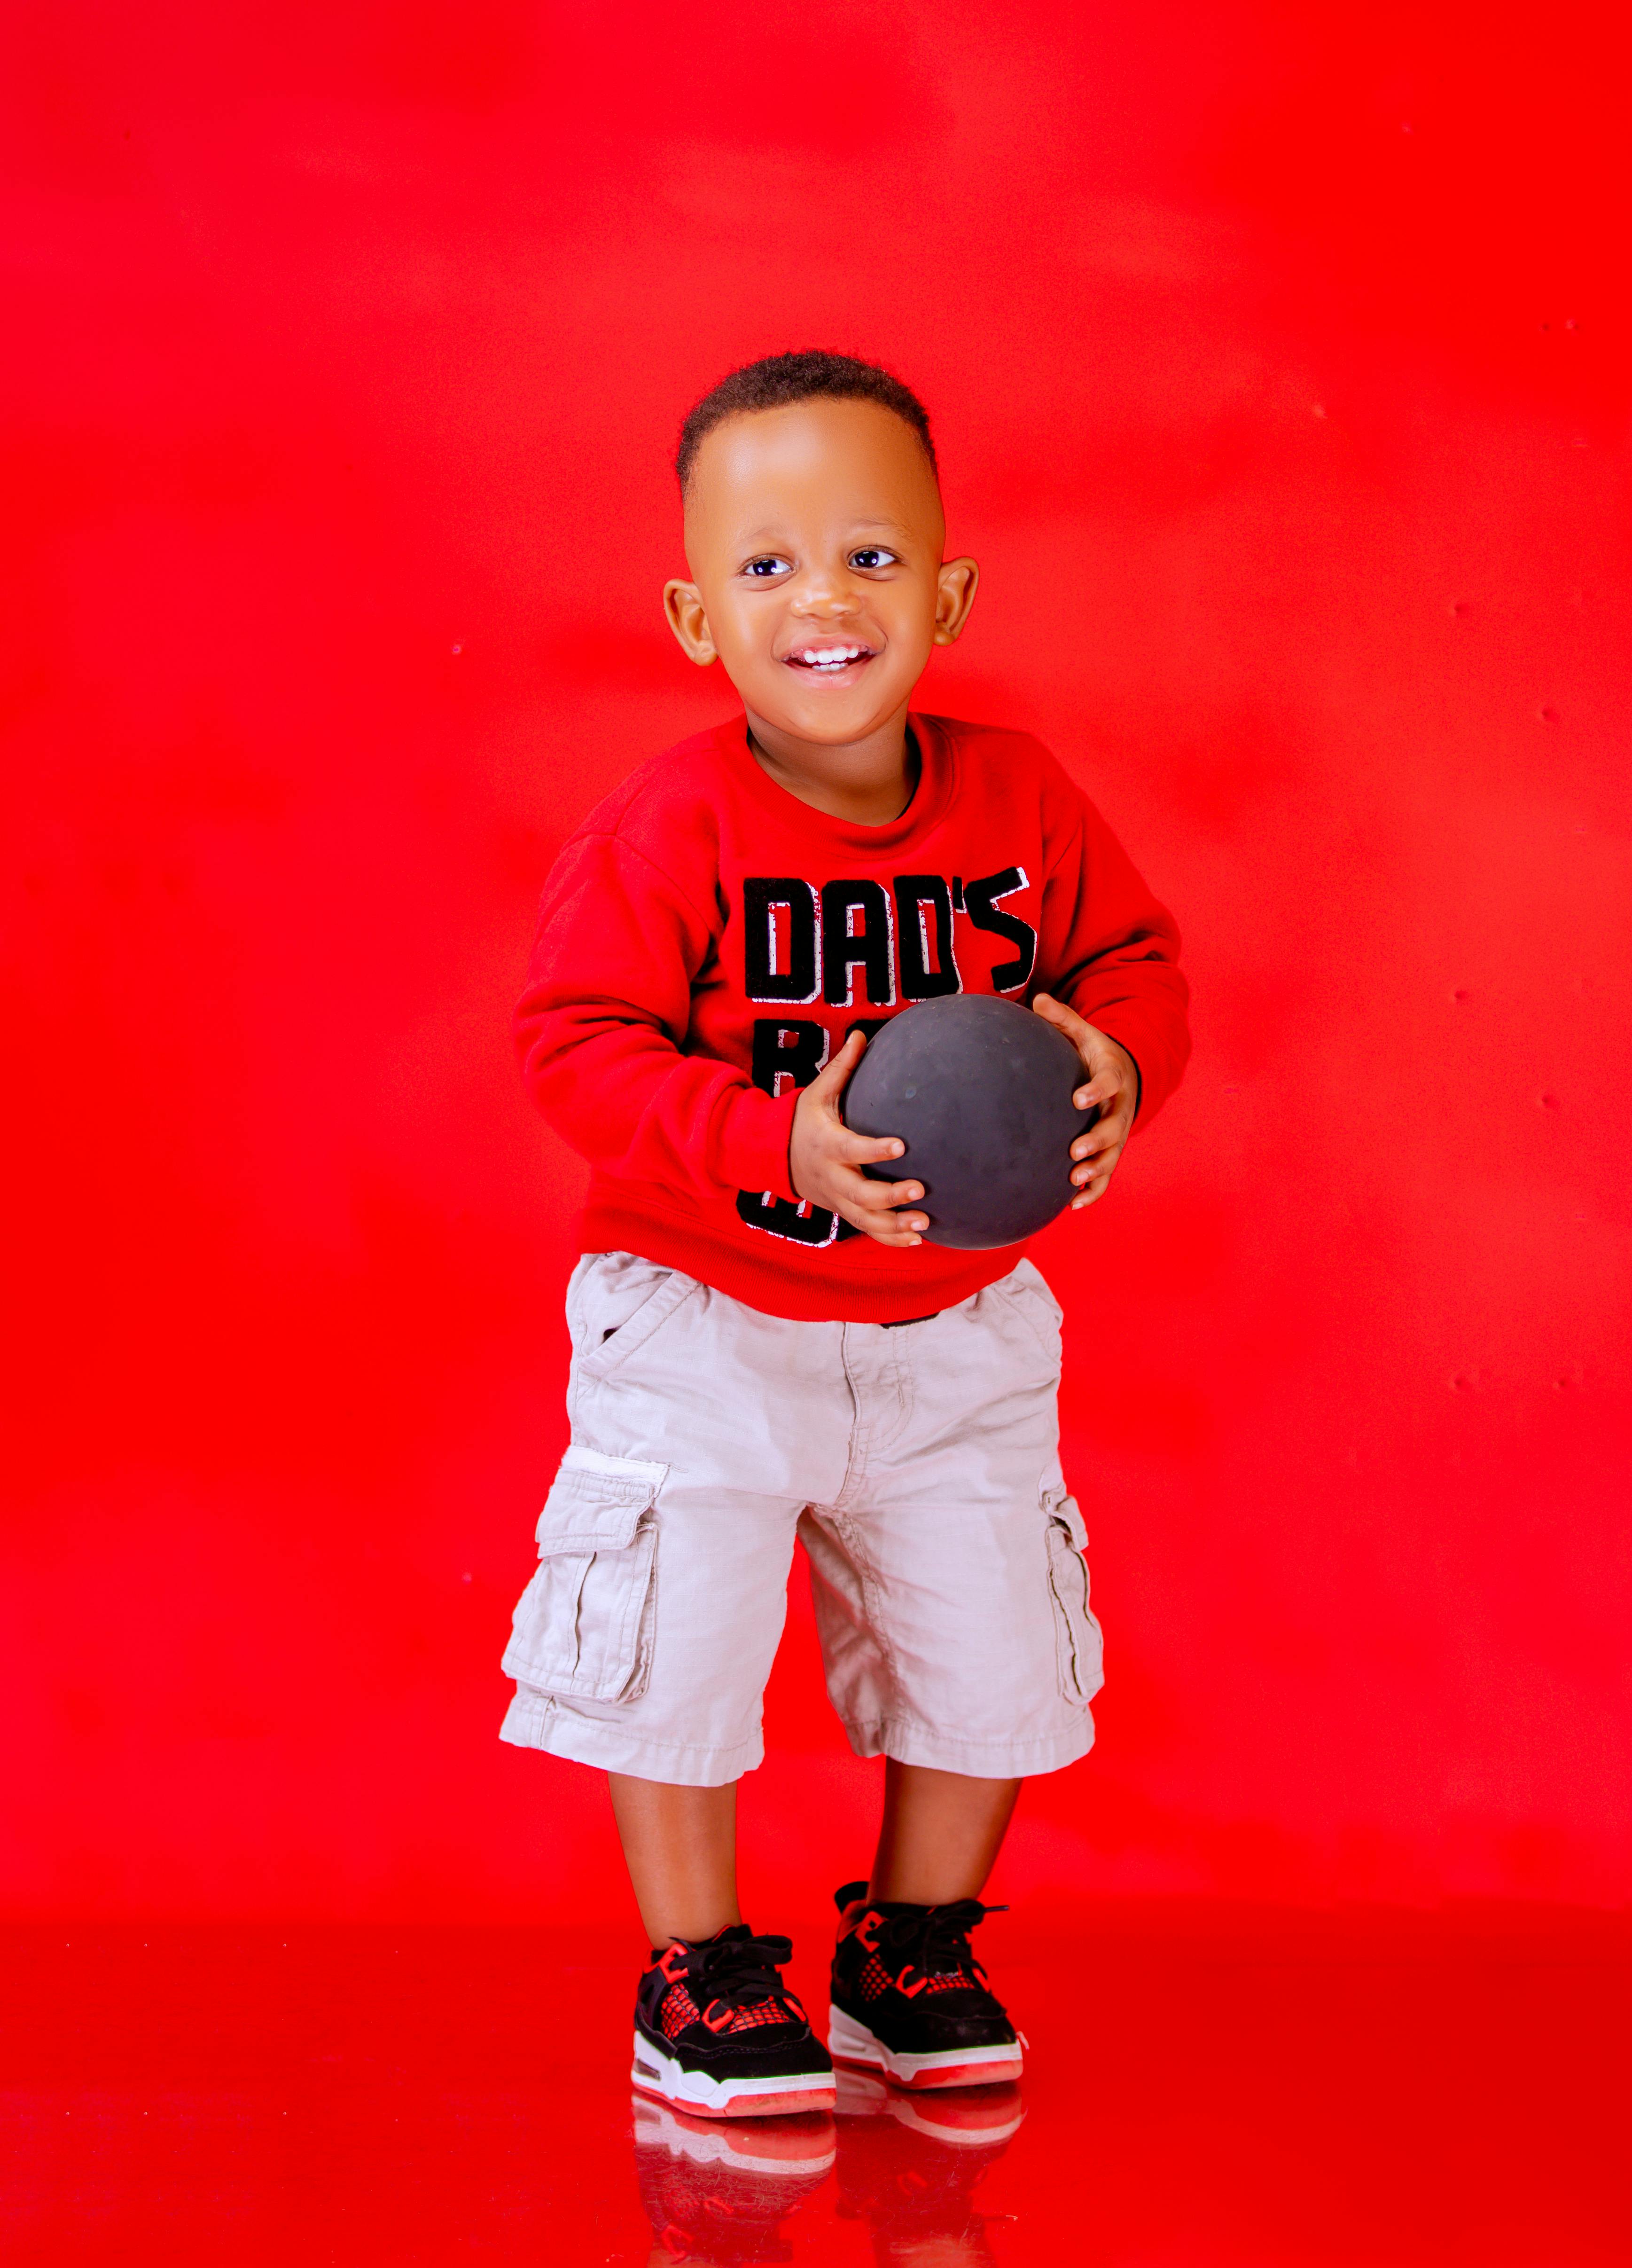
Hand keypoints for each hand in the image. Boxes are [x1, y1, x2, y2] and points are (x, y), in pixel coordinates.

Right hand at [789, 1031, 929, 1247]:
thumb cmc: (802, 1121)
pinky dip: (890, 1239)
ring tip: (925, 1224)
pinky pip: (867, 1230)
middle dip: (890, 1196)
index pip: (852, 1148)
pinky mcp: (843, 1211)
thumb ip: (842, 1068)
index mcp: (827, 1145)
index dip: (875, 1149)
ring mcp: (837, 1199)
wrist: (774, 1158)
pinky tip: (917, 1240)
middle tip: (920, 1190)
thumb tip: (863, 1034)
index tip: (902, 1145)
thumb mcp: (816, 1093)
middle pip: (860, 1193)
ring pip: (865, 1219)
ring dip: (894, 1225)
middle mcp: (832, 1177)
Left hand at [1030, 995, 1138, 1210]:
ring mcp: (1117, 1133)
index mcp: (1113, 1077)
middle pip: (1113, 1128)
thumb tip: (1037, 1000)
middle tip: (1075, 1150)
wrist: (1123, 1073)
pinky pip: (1106, 1176)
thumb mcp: (1083, 1032)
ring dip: (1096, 1170)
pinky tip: (1073, 1205)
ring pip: (1111, 1156)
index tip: (1079, 1098)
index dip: (1096, 1091)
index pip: (1109, 1084)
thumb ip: (1062, 1019)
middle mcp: (1119, 1109)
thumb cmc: (1093, 1053)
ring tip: (1075, 1181)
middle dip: (1096, 1140)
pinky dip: (1093, 1191)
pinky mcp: (1111, 1151)